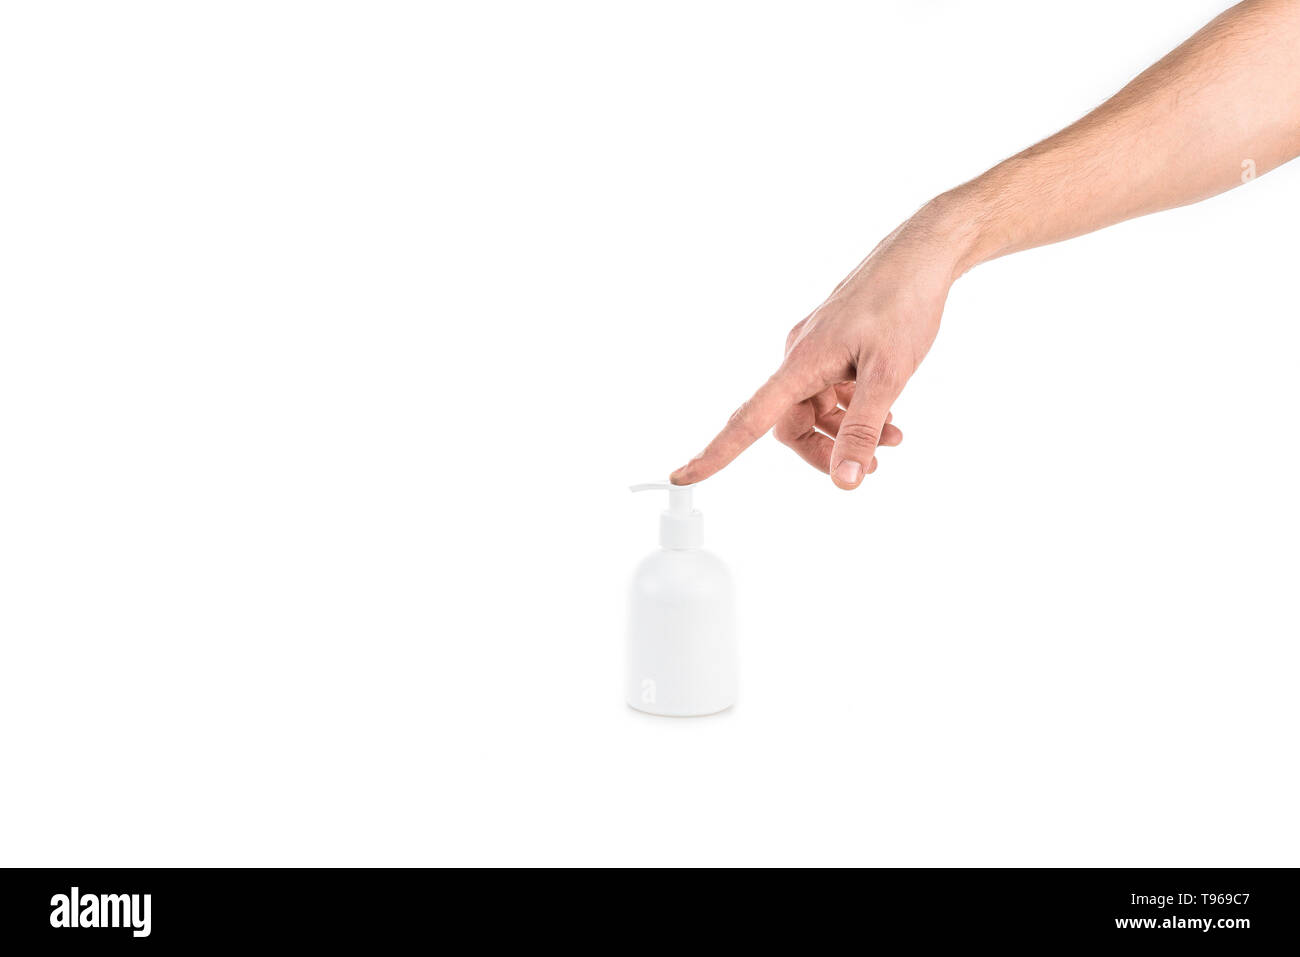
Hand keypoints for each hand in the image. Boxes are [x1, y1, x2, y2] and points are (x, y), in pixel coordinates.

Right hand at [670, 205, 961, 488]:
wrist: (921, 256)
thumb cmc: (904, 303)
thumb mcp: (889, 375)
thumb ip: (863, 430)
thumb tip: (844, 481)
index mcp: (802, 362)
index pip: (749, 420)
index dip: (716, 452)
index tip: (685, 476)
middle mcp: (800, 356)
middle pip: (790, 423)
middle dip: (825, 448)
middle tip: (869, 465)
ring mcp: (816, 349)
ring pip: (815, 408)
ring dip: (846, 430)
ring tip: (891, 437)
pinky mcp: (833, 344)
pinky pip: (830, 389)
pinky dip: (853, 408)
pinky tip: (886, 411)